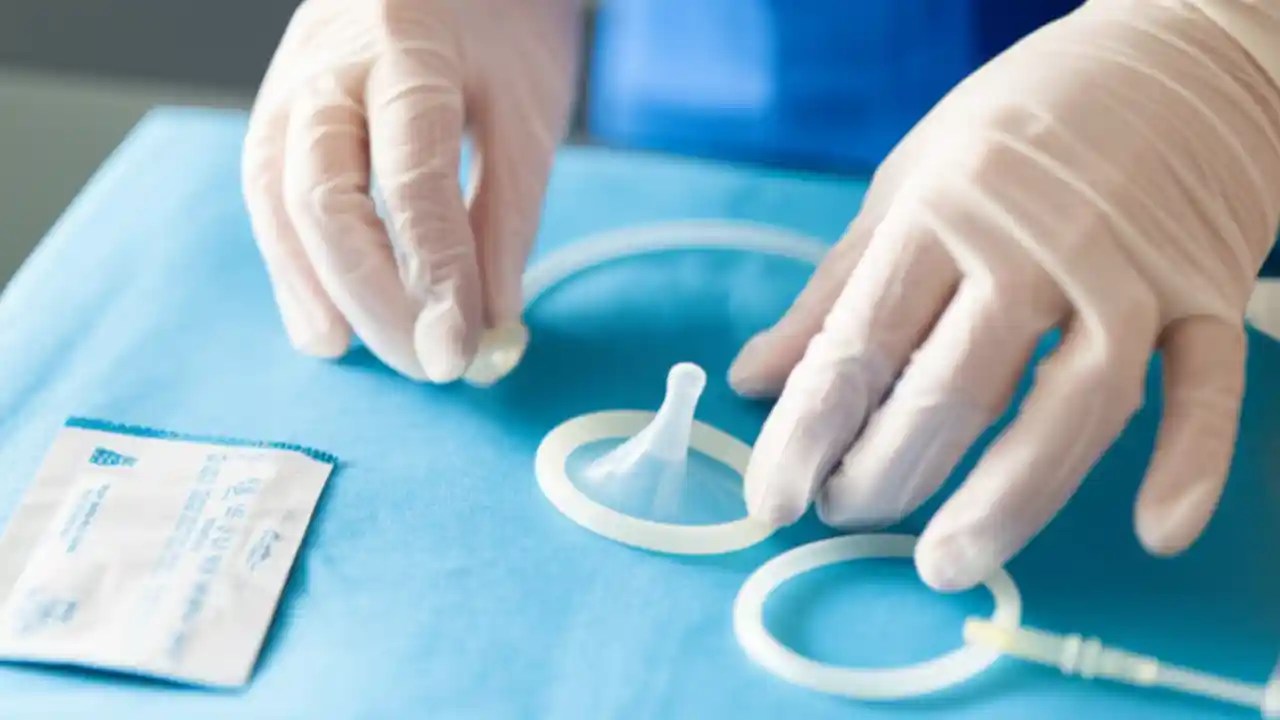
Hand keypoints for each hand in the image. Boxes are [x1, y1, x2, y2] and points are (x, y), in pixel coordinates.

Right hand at [243, 0, 579, 380]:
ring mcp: (288, 81)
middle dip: (372, 299)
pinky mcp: (277, 106)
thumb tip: (490, 319)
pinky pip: (266, 193)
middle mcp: (328, 65)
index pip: (412, 183)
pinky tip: (322, 317)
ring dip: (316, 290)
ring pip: (275, 199)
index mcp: (409, 51)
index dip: (435, 278)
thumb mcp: (528, 108)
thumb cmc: (502, 21)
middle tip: (426, 363)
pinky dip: (293, 264)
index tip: (460, 352)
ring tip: (358, 353)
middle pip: (323, 199)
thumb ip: (507, 215)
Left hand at [730, 0, 1279, 589]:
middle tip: (848, 515)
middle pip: (952, 389)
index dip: (807, 434)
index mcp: (940, 211)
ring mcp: (1128, 270)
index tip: (772, 502)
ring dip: (1008, 500)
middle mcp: (1031, 243)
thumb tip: (756, 377)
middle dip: (888, 473)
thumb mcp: (906, 184)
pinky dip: (1192, 458)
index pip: (858, 345)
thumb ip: (835, 291)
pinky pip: (1208, 384)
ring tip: (947, 561)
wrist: (1180, 45)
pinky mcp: (1209, 288)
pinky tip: (1157, 530)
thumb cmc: (1020, 121)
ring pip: (1071, 406)